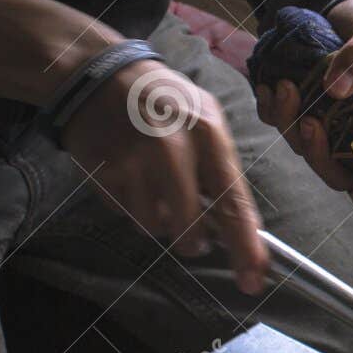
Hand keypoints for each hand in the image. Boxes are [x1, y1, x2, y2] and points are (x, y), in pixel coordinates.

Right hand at [61, 59, 268, 293]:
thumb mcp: (206, 119)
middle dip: (194, 242)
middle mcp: (172, 149)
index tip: (253, 279)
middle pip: (190, 229)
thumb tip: (238, 226)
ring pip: (155, 227)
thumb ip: (222, 168)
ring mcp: (134, 162)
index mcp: (208, 134)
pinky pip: (124, 213)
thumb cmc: (165, 101)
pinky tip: (130, 176)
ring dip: (159, 220)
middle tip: (195, 237)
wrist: (99, 73)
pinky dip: (130, 205)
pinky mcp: (102, 172)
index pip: (233, 203)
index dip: (246, 247)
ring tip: (156, 188)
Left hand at [254, 0, 352, 215]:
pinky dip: (272, 110)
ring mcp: (328, 125)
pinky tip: (268, 88)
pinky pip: (282, 122)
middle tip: (310, 123)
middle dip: (318, 155)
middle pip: (339, 170)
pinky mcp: (302, 108)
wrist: (344, 10)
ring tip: (283, 88)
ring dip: (290, 126)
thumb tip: (336, 90)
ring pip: (306, 148)